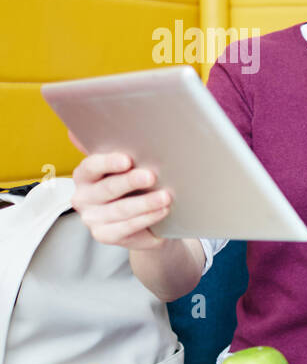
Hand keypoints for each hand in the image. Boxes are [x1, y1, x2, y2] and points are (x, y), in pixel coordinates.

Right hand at [69, 134, 172, 250]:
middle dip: (130, 181)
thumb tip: (92, 128)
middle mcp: (83, 196)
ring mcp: (92, 218)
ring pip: (120, 210)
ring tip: (166, 196)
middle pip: (107, 188)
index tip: (127, 159)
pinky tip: (163, 211)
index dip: (108, 163)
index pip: (91, 166)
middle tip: (151, 176)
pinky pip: (127, 227)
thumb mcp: (127, 168)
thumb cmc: (135, 187)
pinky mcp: (104, 235)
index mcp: (85, 175)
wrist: (145, 219)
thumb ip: (118, 148)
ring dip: (145, 202)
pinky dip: (147, 218)